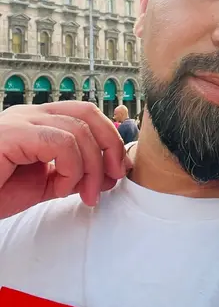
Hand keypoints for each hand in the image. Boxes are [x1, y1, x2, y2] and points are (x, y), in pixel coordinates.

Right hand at [0, 101, 132, 219]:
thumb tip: (109, 172)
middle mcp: (30, 114)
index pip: (86, 114)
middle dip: (110, 144)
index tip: (118, 169)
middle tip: (113, 177)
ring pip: (78, 129)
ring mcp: (20, 119)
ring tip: (85, 194)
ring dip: (91, 166)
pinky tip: (60, 188)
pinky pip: (59, 142)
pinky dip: (71, 168)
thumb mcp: (44, 184)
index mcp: (39, 121)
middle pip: (88, 113)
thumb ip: (74, 174)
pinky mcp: (13, 133)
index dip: (110, 138)